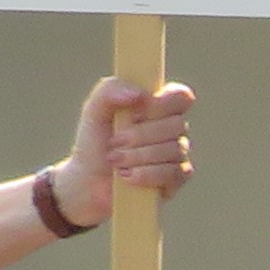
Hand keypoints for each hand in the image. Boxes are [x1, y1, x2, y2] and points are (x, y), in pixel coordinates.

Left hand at [51, 74, 191, 226]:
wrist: (87, 180)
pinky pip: (172, 173)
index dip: (164, 103)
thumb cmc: (94, 143)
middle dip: (139, 136)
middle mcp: (173, 130)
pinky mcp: (177, 179)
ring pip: (173, 150)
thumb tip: (141, 95)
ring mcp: (178, 155)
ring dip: (136, 156)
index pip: (181, 96)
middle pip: (177, 125)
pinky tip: (127, 176)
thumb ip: (111, 89)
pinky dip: (145, 174)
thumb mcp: (94, 110)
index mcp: (158, 108)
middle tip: (114, 142)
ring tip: (115, 161)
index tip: (137, 113)